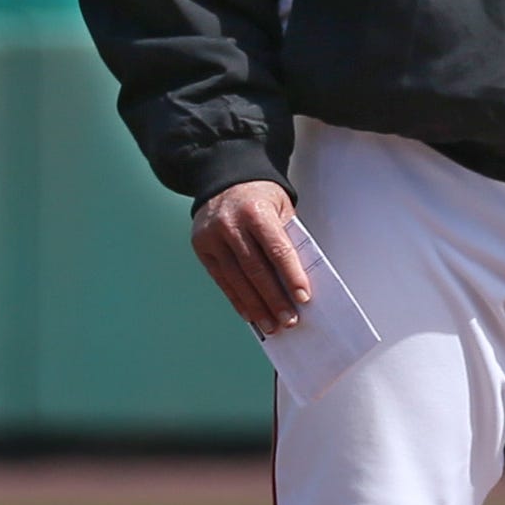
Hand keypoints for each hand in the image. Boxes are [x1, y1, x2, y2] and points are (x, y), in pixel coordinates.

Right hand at [191, 180, 310, 334]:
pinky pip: (221, 280)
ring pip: (237, 279)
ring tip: (271, 325)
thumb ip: (288, 238)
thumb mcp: (281, 207)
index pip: (276, 249)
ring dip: (256, 306)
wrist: (224, 179)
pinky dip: (237, 299)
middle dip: (274, 298)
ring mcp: (212, 237)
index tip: (303, 297)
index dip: (291, 275)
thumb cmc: (261, 197)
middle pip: (255, 269)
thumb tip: (298, 279)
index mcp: (256, 212)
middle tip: (289, 319)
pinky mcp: (201, 248)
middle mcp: (230, 225)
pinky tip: (250, 314)